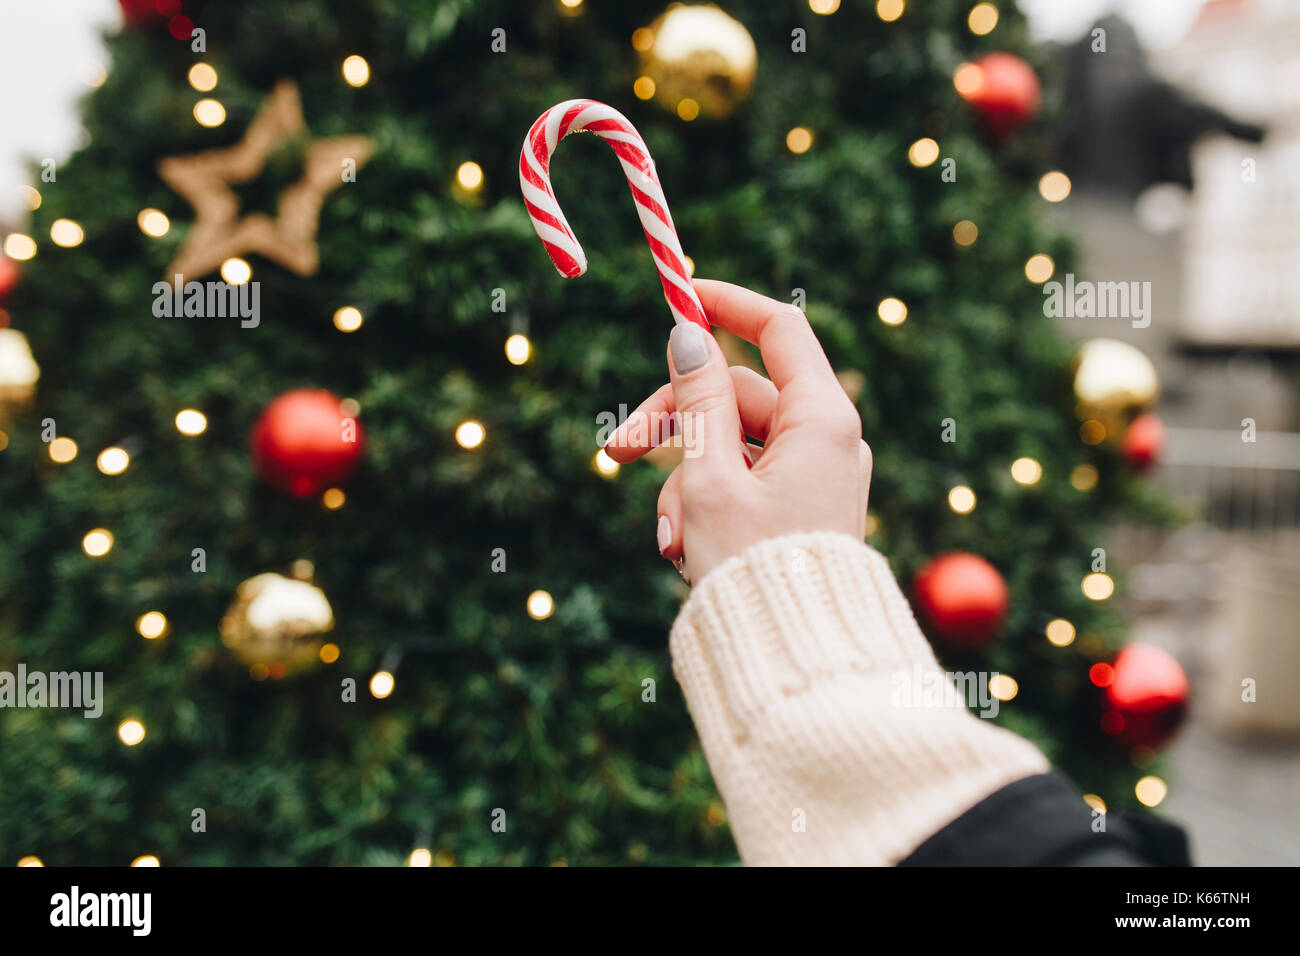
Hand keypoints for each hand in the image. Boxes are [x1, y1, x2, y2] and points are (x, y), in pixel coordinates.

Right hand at [604, 279, 871, 584]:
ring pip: (728, 445)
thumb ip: (697, 399)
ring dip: (685, 482)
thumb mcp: (709, 476)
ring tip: (672, 538)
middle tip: (616, 451)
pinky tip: (687, 550)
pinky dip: (707, 505)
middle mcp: (826, 439)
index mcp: (821, 418)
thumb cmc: (753, 567)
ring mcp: (813, 475)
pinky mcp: (797, 508)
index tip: (678, 295)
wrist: (794, 659)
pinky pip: (741, 482)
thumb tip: (689, 334)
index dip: (726, 305)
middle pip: (734, 395)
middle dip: (672, 423)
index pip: (778, 328)